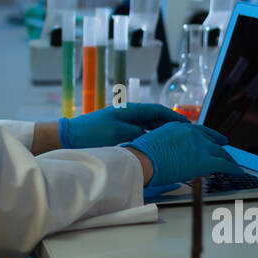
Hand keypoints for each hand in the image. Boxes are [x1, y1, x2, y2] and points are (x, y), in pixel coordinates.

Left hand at [59, 102, 187, 149]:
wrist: (69, 137)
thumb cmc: (92, 133)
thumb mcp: (118, 134)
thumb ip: (138, 133)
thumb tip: (153, 137)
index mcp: (130, 110)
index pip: (158, 110)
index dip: (174, 117)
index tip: (188, 124)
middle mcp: (128, 114)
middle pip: (155, 117)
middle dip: (170, 124)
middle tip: (186, 134)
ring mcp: (122, 122)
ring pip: (148, 126)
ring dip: (161, 132)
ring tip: (175, 141)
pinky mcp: (117, 131)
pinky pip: (139, 133)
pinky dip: (149, 138)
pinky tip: (154, 147)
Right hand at [123, 122, 242, 187]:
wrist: (143, 161)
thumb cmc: (141, 156)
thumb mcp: (154, 142)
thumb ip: (166, 144)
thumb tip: (169, 152)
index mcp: (178, 126)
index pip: (198, 130)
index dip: (207, 135)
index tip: (212, 138)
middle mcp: (192, 133)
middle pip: (212, 139)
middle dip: (220, 144)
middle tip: (225, 147)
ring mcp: (200, 146)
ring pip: (221, 152)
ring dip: (229, 158)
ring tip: (233, 164)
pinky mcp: (206, 160)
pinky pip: (225, 164)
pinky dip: (233, 168)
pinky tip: (238, 172)